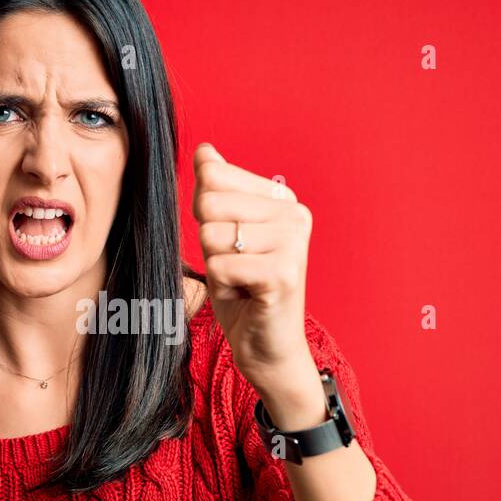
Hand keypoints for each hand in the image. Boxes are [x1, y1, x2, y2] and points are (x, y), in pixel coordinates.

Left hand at [193, 142, 317, 399]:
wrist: (268, 349)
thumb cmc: (243, 293)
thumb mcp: (225, 234)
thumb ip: (217, 191)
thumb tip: (205, 151)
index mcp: (282, 199)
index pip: (214, 177)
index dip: (205, 213)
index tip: (232, 242)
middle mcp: (294, 215)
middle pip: (209, 203)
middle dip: (209, 242)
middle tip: (234, 267)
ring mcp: (293, 243)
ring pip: (212, 236)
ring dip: (216, 267)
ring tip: (241, 283)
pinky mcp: (283, 273)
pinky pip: (220, 266)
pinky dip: (222, 287)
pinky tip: (245, 297)